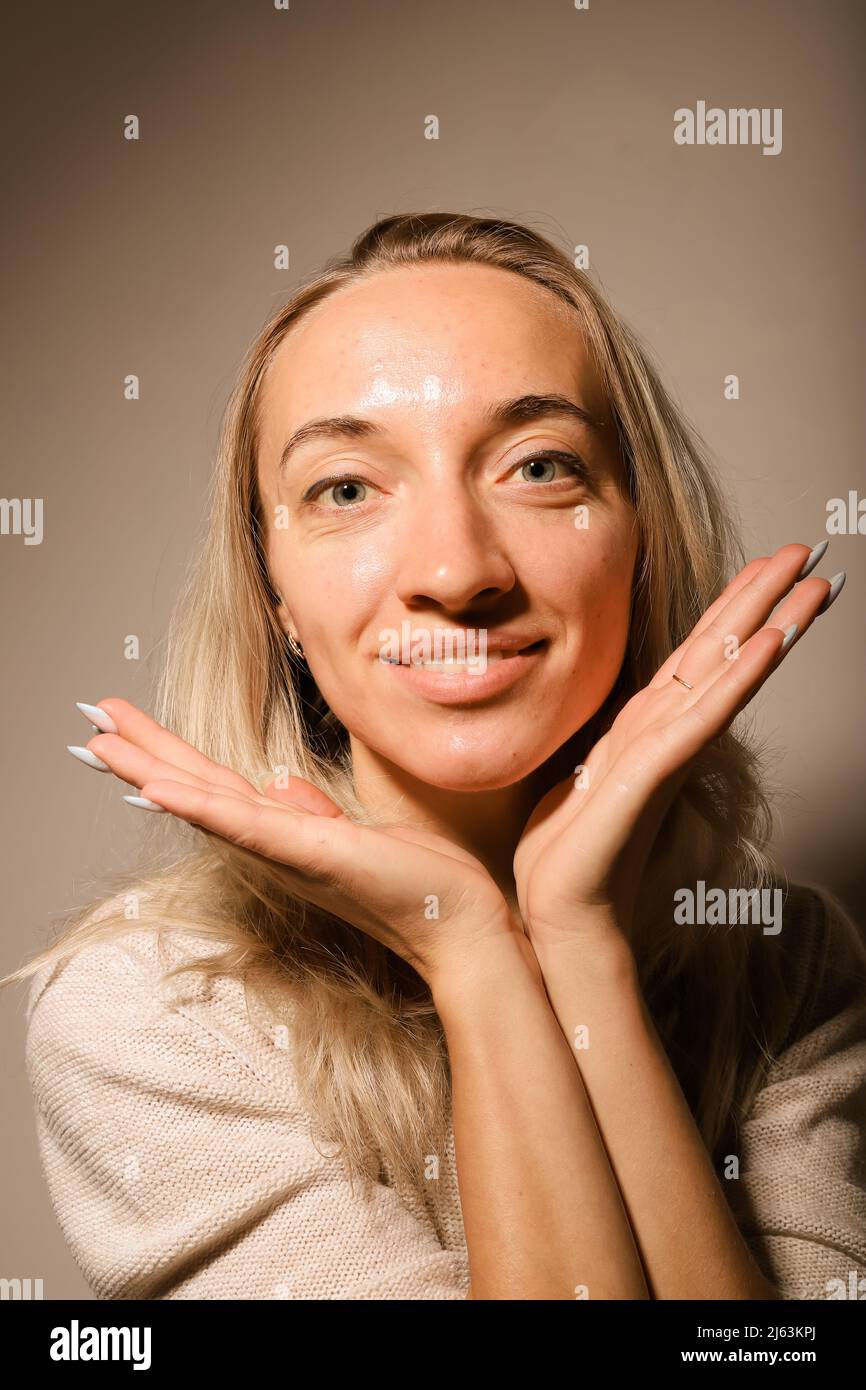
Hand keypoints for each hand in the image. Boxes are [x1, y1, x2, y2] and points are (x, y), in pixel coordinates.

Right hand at [73, 699, 515, 990]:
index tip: (121, 727)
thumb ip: (312, 812)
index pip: (214, 786)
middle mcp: (274, 844)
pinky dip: (203, 807)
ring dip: (151, 772)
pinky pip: (249, 826)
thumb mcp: (358, 834)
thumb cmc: (417, 882)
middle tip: (87, 723)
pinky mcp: (313, 853)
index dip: (166, 756)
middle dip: (141, 754)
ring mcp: (288, 851)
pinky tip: (162, 789)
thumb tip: (280, 782)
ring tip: (101, 746)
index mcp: (284, 833)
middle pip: (196, 788)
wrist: (459, 925)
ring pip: (207, 803)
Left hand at [513, 542, 841, 953]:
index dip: (737, 605)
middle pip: (727, 650)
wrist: (558, 908)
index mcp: (650, 726)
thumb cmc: (567, 848)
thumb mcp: (582, 772)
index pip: (701, 653)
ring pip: (729, 673)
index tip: (771, 565)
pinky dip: (740, 677)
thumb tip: (604, 722)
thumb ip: (605, 741)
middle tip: (813, 551)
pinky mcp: (656, 774)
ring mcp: (668, 751)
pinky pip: (704, 715)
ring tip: (814, 583)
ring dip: (774, 624)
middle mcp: (668, 731)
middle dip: (769, 599)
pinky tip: (773, 641)